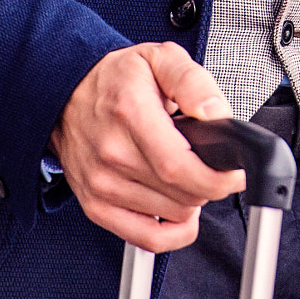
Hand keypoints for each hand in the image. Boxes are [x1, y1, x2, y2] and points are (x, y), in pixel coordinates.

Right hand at [50, 43, 246, 251]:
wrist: (66, 94)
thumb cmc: (116, 79)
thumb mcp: (160, 58)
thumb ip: (194, 83)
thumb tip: (216, 115)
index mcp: (131, 114)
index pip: (180, 167)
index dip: (218, 176)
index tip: (233, 171)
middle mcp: (112, 154)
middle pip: (183, 195)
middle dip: (210, 183)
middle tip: (207, 162)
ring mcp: (102, 185)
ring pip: (173, 216)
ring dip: (191, 200)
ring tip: (184, 173)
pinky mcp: (96, 207)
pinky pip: (148, 240)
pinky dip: (174, 230)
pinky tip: (177, 206)